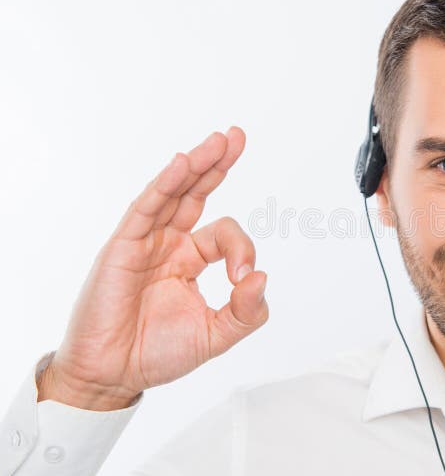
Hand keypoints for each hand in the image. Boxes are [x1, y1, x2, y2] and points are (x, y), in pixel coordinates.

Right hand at [38, 127, 268, 410]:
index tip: (244, 279)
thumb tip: (262, 278)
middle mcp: (168, 244)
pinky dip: (165, 185)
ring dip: (196, 165)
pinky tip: (183, 163)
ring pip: (172, 193)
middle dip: (217, 165)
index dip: (243, 249)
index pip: (225, 234)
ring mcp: (145, 242)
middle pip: (196, 193)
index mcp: (190, 259)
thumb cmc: (158, 353)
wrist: (113, 375)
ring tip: (220, 141)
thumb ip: (246, 311)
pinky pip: (146, 208)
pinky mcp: (123, 247)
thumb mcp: (216, 335)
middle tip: (237, 136)